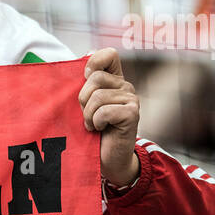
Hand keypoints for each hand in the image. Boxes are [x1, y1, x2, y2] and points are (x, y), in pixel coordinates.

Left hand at [79, 48, 140, 188]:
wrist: (106, 159)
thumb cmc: (91, 132)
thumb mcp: (82, 105)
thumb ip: (81, 84)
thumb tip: (82, 56)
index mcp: (113, 80)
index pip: (108, 54)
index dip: (93, 62)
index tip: (85, 80)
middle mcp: (125, 86)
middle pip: (96, 78)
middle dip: (83, 99)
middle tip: (87, 115)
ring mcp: (131, 99)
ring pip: (98, 96)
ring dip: (88, 115)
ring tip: (93, 125)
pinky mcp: (133, 113)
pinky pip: (104, 111)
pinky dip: (96, 122)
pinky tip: (100, 129)